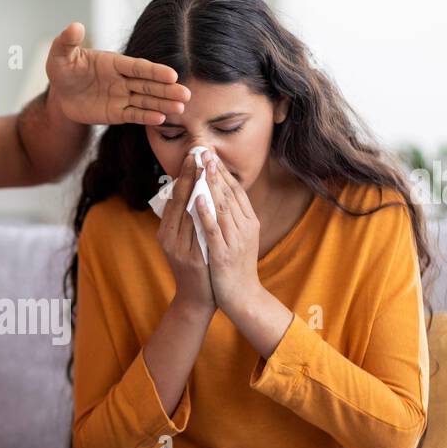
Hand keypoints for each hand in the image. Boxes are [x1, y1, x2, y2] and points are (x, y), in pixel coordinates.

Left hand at [45, 21, 189, 125]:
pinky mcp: (117, 113)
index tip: (172, 74)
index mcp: (114, 63)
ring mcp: (122, 96)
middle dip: (167, 90)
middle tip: (186, 94)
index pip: (138, 67)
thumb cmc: (63, 71)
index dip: (155, 71)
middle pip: (148, 85)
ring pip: (146, 100)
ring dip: (163, 104)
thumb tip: (75, 26)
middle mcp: (122, 79)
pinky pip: (134, 115)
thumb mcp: (60, 56)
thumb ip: (67, 42)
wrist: (60, 94)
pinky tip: (162, 119)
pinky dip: (146, 117)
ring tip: (181, 108)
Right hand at [157, 151, 214, 315]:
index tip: (193, 155)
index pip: (174, 197)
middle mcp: (168, 238)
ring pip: (184, 211)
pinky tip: (202, 197)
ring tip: (203, 166)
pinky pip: (193, 229)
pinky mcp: (189, 257)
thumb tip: (192, 194)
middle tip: (197, 152)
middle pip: (178, 200)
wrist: (197, 300)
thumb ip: (185, 222)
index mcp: (166, 232)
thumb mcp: (186, 242)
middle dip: (188, 174)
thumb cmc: (196, 268)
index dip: (183, 175)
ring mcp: (178, 248)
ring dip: (194, 186)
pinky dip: (197, 211)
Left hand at [193, 151, 261, 317]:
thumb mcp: (238, 238)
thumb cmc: (236, 268)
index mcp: (249, 223)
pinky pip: (213, 229)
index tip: (211, 154)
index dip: (223, 171)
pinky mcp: (223, 254)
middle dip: (216, 171)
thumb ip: (231, 218)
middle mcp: (245, 228)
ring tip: (202, 165)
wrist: (242, 297)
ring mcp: (235, 241)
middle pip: (230, 194)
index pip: (236, 191)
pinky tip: (197, 197)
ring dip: (211, 184)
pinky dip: (205, 211)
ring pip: (222, 207)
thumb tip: (218, 196)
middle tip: (205, 150)